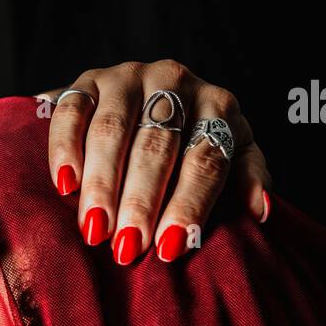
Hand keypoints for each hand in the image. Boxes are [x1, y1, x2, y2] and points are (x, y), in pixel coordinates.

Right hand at [43, 60, 271, 262]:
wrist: (148, 102)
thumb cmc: (194, 144)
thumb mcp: (232, 156)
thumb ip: (247, 178)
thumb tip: (260, 209)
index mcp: (218, 105)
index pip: (206, 157)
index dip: (189, 204)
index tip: (170, 247)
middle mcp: (174, 81)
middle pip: (157, 145)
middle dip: (141, 201)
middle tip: (128, 247)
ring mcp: (128, 77)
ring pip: (113, 129)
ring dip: (102, 182)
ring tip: (95, 229)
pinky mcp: (88, 80)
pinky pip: (73, 110)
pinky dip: (65, 148)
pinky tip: (66, 185)